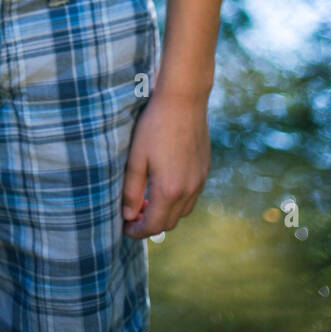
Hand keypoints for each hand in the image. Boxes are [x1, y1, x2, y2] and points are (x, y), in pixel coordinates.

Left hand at [121, 91, 210, 239]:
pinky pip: (192, 196)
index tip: (125, 228)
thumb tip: (128, 215)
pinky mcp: (205, 169)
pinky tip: (164, 184)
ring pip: (182, 211)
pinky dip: (177, 200)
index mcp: (169, 190)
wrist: (184, 99)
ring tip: (147, 200)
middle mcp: (189, 190)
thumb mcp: (136, 158)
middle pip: (169, 223)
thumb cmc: (155, 126)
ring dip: (165, 213)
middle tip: (133, 215)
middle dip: (150, 224)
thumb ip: (131, 190)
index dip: (137, 231)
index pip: (153, 225)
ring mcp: (200, 180)